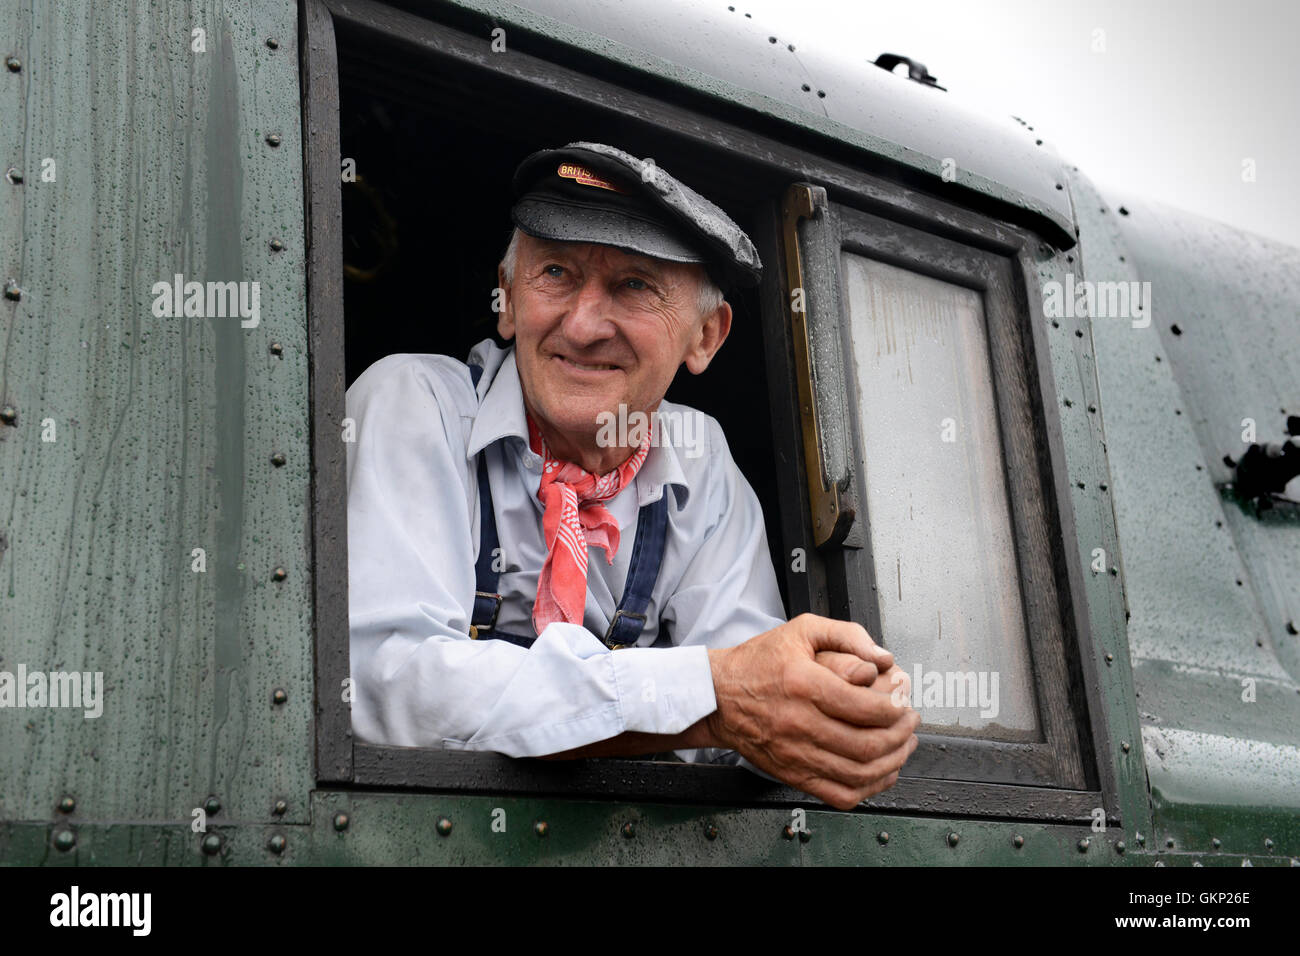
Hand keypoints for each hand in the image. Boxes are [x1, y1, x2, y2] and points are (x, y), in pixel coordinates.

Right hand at [705, 614, 919, 809]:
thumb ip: (847, 635)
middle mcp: (800, 723)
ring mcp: (796, 754)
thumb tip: (884, 658)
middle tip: (910, 722)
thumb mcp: (802, 629)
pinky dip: (869, 788)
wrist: (718, 698)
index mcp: (804, 685)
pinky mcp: (794, 775)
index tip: (903, 702)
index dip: (895, 709)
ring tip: (903, 745)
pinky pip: (840, 794)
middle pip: (867, 744)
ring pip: (859, 773)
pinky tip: (881, 772)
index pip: (865, 708)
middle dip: (901, 735)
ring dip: (892, 762)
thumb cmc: (759, 662)